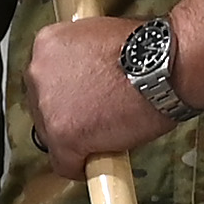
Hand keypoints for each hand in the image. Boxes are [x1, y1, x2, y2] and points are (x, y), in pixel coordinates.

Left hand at [24, 16, 171, 178]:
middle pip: (44, 108)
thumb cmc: (145, 51)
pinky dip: (83, 167)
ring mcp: (48, 106)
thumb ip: (81, 59)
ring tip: (105, 135)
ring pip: (52, 137)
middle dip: (68, 115)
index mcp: (47, 44)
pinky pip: (65, 164)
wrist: (164, 67)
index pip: (46, 79)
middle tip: (96, 117)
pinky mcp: (63, 136)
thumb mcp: (99, 37)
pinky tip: (101, 160)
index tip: (81, 100)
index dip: (67, 93)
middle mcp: (39, 72)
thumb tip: (83, 79)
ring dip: (76, 139)